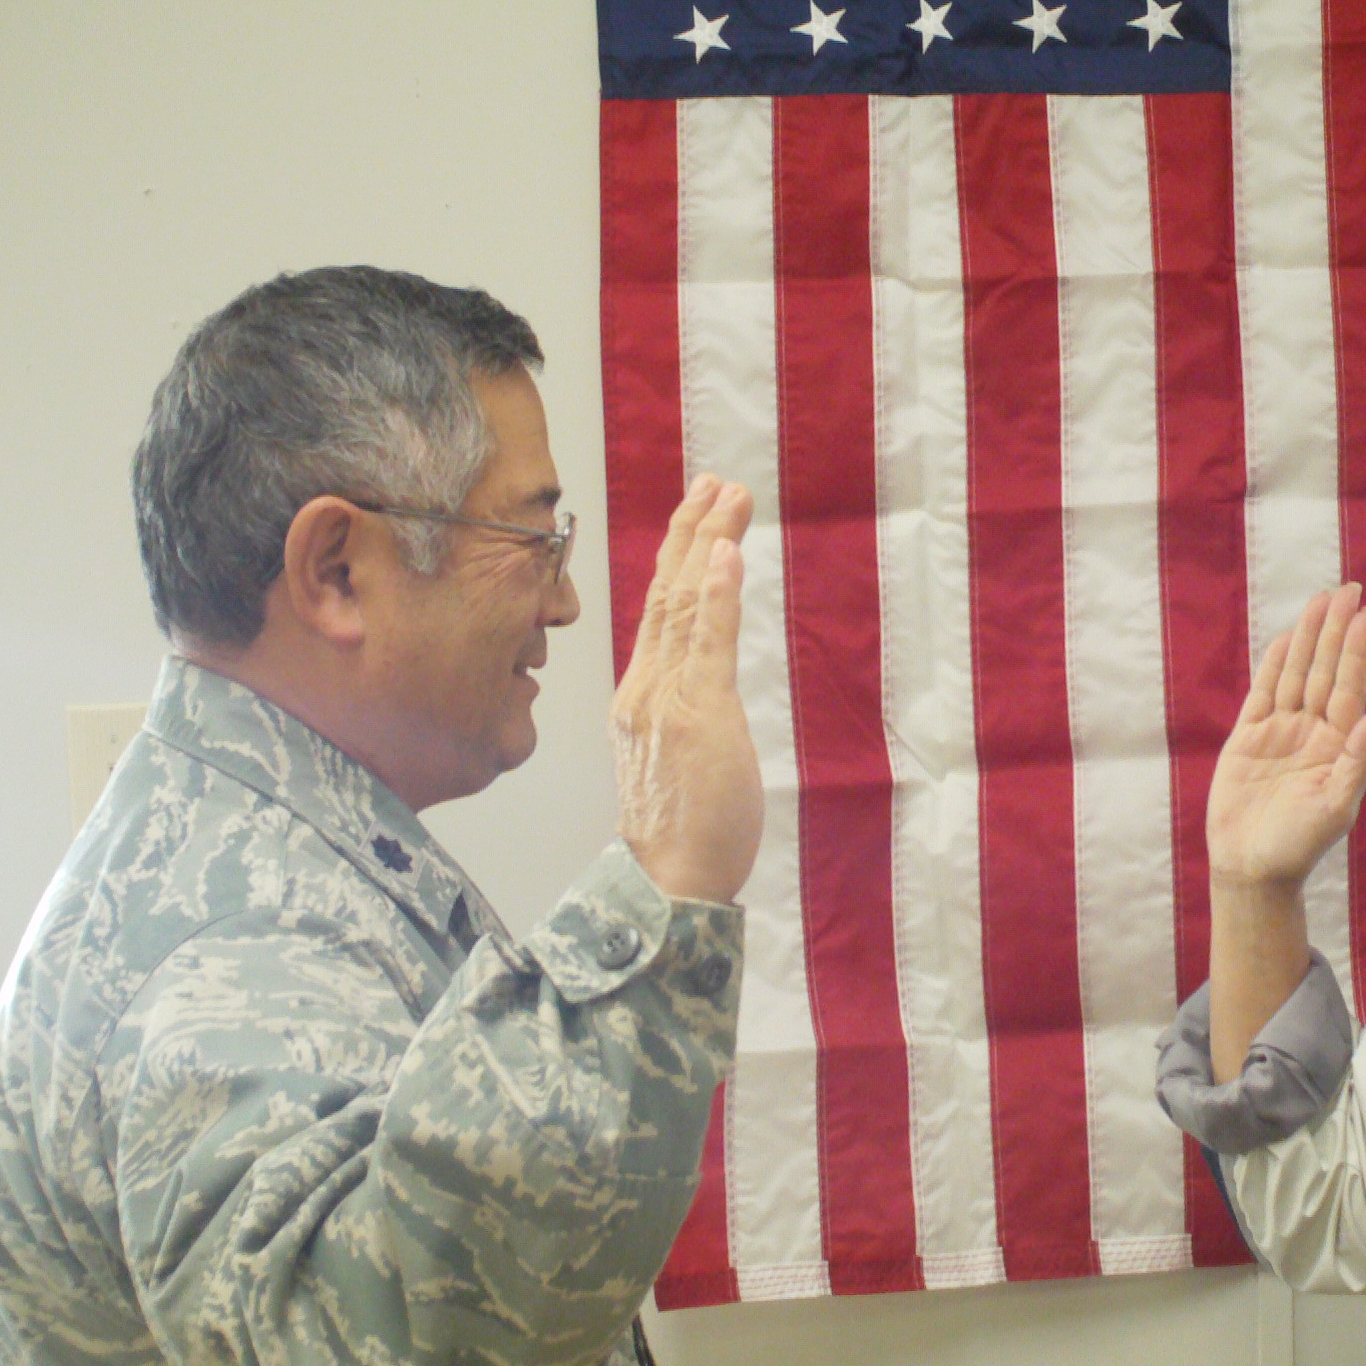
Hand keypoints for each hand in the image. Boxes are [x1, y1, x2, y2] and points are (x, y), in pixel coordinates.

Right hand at [613, 476, 762, 904]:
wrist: (667, 884)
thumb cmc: (682, 835)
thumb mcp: (677, 763)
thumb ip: (684, 721)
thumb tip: (701, 704)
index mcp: (640, 700)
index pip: (658, 614)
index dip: (679, 560)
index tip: (701, 518)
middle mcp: (645, 690)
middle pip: (666, 594)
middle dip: (693, 532)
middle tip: (715, 481)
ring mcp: (666, 700)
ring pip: (682, 604)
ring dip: (707, 543)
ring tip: (726, 495)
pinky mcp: (697, 715)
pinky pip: (705, 641)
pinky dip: (713, 592)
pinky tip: (723, 550)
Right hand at [1206, 584, 1365, 894]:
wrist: (1252, 869)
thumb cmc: (1299, 845)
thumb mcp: (1337, 806)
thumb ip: (1357, 759)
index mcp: (1337, 746)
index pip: (1349, 688)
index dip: (1357, 651)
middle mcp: (1311, 733)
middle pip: (1325, 671)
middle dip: (1336, 631)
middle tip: (1348, 589)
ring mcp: (1279, 733)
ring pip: (1296, 675)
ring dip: (1307, 638)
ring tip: (1320, 601)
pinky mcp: (1247, 739)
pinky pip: (1262, 693)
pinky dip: (1272, 666)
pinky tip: (1284, 640)